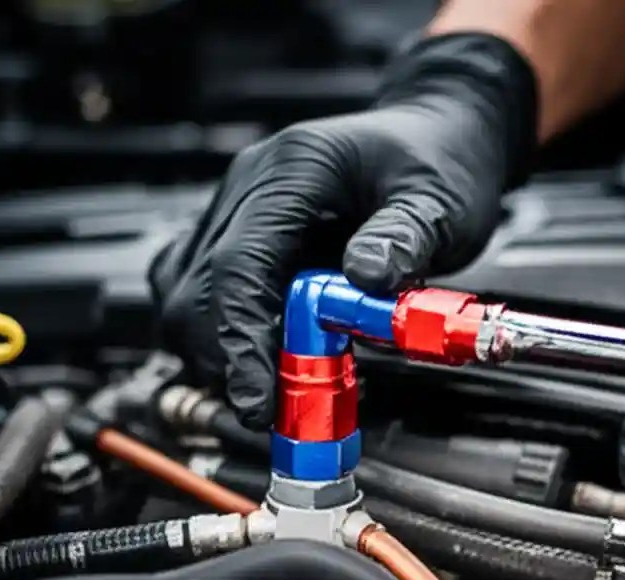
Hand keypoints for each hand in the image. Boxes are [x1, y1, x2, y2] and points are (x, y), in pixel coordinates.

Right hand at [149, 34, 535, 427]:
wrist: (436, 131)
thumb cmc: (437, 158)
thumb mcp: (438, 200)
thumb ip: (403, 239)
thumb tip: (367, 279)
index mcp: (291, 172)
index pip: (237, 267)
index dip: (241, 340)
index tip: (258, 398)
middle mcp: (249, 188)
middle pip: (194, 289)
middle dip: (227, 355)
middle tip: (279, 404)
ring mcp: (238, 211)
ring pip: (186, 297)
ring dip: (223, 348)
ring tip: (282, 380)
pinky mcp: (242, 235)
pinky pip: (202, 290)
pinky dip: (226, 330)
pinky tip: (270, 349)